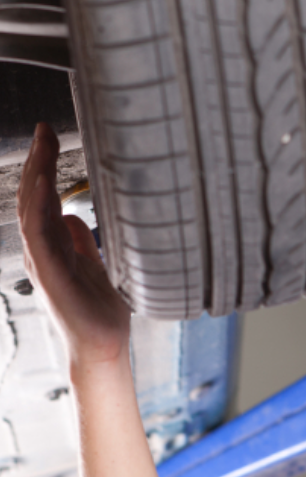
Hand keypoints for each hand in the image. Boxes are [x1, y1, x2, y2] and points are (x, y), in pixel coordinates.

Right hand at [17, 123, 130, 370]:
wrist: (103, 346)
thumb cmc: (98, 309)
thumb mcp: (94, 264)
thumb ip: (80, 241)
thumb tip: (73, 216)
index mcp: (52, 246)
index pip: (42, 199)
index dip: (42, 167)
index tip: (48, 137)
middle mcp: (43, 251)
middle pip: (32, 199)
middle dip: (37, 162)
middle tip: (44, 130)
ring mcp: (45, 263)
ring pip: (32, 212)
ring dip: (36, 177)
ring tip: (42, 147)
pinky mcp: (53, 277)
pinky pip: (40, 238)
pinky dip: (39, 211)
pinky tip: (43, 187)